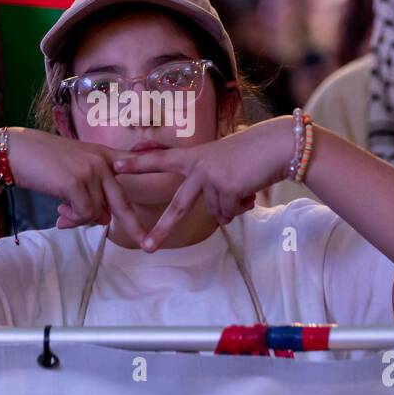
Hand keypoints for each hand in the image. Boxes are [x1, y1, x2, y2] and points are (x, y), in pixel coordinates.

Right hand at [3, 128, 147, 245]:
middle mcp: (102, 161)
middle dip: (134, 227)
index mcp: (103, 154)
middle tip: (147, 245)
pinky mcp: (77, 182)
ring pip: (97, 212)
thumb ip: (91, 192)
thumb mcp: (72, 172)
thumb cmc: (41, 163)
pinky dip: (73, 217)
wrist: (16, 152)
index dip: (153, 171)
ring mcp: (91, 170)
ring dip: (80, 218)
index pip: (132, 165)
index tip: (175, 176)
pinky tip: (58, 210)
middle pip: (122, 202)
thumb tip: (102, 220)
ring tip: (61, 211)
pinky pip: (84, 213)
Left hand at [111, 116, 292, 249]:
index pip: (161, 159)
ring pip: (218, 211)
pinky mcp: (226, 189)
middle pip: (178, 206)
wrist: (278, 146)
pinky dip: (243, 206)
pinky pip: (231, 212)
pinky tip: (251, 189)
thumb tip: (219, 218)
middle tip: (148, 248)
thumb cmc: (255, 152)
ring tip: (246, 185)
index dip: (138, 164)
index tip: (115, 166)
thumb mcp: (225, 165)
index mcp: (195, 157)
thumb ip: (214, 188)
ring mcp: (211, 178)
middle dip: (162, 229)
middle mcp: (198, 167)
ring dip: (233, 206)